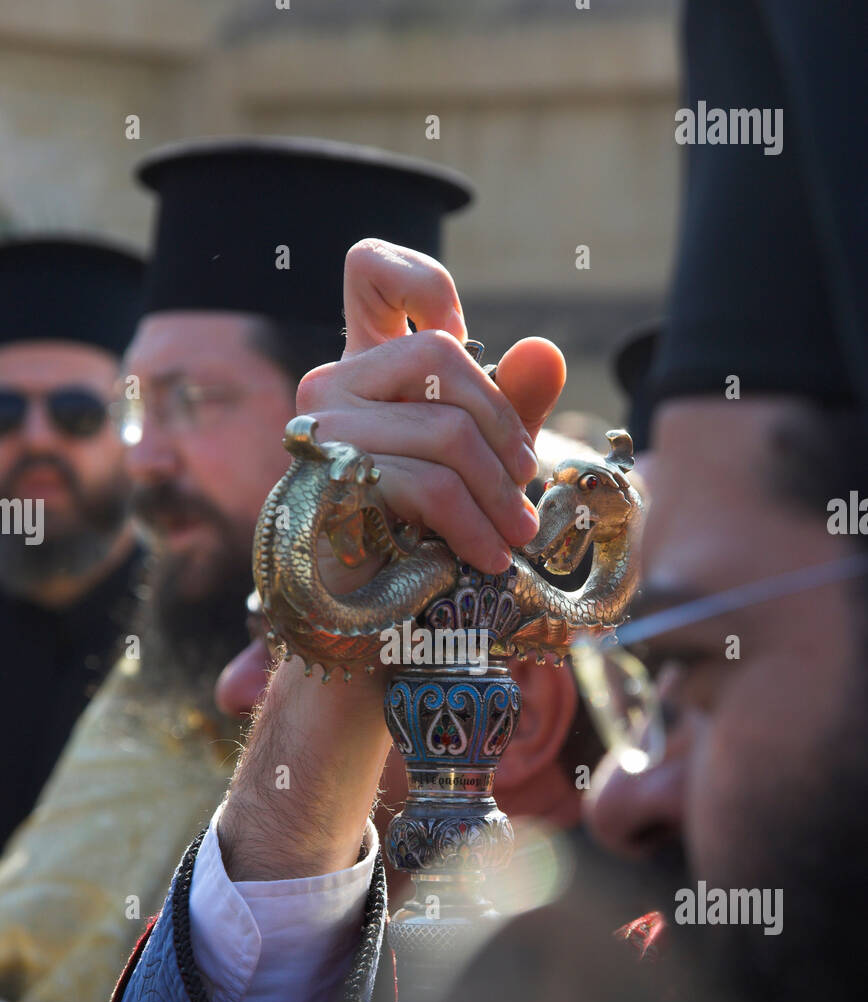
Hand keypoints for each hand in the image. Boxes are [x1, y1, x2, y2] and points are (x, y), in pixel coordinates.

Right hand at [296, 239, 566, 575]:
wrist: (359, 609)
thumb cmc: (416, 526)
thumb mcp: (477, 456)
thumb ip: (511, 405)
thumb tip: (545, 353)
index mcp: (363, 364)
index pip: (368, 268)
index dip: (420, 279)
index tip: (463, 335)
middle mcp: (331, 384)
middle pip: (439, 356)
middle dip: (504, 424)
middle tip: (527, 482)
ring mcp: (323, 432)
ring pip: (444, 431)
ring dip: (499, 493)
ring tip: (519, 532)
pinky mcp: (331, 486)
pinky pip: (428, 486)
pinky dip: (475, 525)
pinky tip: (489, 555)